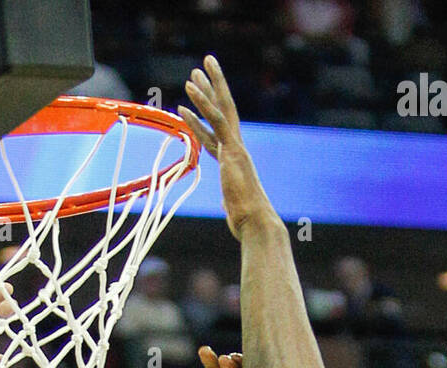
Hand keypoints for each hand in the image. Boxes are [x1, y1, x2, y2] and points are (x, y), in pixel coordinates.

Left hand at [180, 56, 275, 239]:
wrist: (255, 222)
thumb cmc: (246, 220)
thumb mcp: (233, 205)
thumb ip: (228, 199)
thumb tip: (228, 205)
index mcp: (234, 158)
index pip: (216, 129)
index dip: (205, 112)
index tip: (199, 95)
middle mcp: (236, 148)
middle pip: (223, 110)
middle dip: (213, 87)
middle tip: (204, 66)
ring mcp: (235, 147)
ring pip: (221, 109)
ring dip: (208, 87)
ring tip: (196, 69)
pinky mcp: (232, 150)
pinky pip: (216, 121)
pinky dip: (203, 104)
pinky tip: (190, 90)